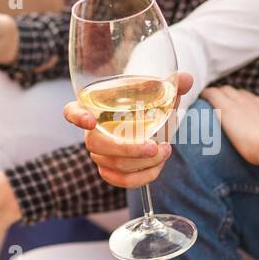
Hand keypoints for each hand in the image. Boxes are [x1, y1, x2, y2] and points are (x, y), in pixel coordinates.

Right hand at [62, 72, 191, 189]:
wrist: (148, 122)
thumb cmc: (146, 104)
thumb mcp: (157, 93)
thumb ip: (170, 84)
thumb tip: (187, 79)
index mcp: (93, 108)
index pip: (71, 111)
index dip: (76, 116)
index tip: (90, 119)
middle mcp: (91, 132)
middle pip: (96, 145)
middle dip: (126, 149)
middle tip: (154, 145)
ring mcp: (99, 154)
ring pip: (113, 165)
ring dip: (142, 163)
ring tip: (165, 151)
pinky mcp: (110, 171)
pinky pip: (121, 180)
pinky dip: (142, 177)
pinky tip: (158, 166)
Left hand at [202, 85, 258, 173]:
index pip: (254, 102)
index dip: (247, 106)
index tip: (242, 113)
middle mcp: (255, 101)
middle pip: (240, 94)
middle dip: (233, 100)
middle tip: (225, 111)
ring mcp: (240, 102)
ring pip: (227, 92)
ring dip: (220, 97)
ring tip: (212, 106)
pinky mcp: (226, 107)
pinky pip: (212, 94)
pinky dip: (207, 96)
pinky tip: (202, 99)